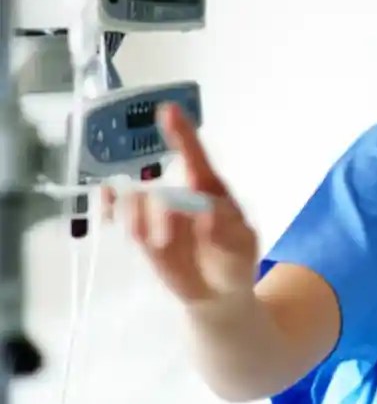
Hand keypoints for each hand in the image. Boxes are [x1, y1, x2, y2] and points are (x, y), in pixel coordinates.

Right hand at [111, 103, 259, 305]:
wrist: (219, 292)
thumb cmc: (236, 259)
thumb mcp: (241, 246)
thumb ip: (227, 232)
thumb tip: (207, 214)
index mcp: (211, 191)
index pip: (195, 158)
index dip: (182, 135)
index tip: (168, 111)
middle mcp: (182, 196)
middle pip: (162, 188)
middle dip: (162, 209)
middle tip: (169, 237)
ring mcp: (160, 216)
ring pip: (139, 203)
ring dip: (141, 219)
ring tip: (161, 242)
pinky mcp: (145, 235)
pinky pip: (125, 218)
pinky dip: (114, 210)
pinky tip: (108, 205)